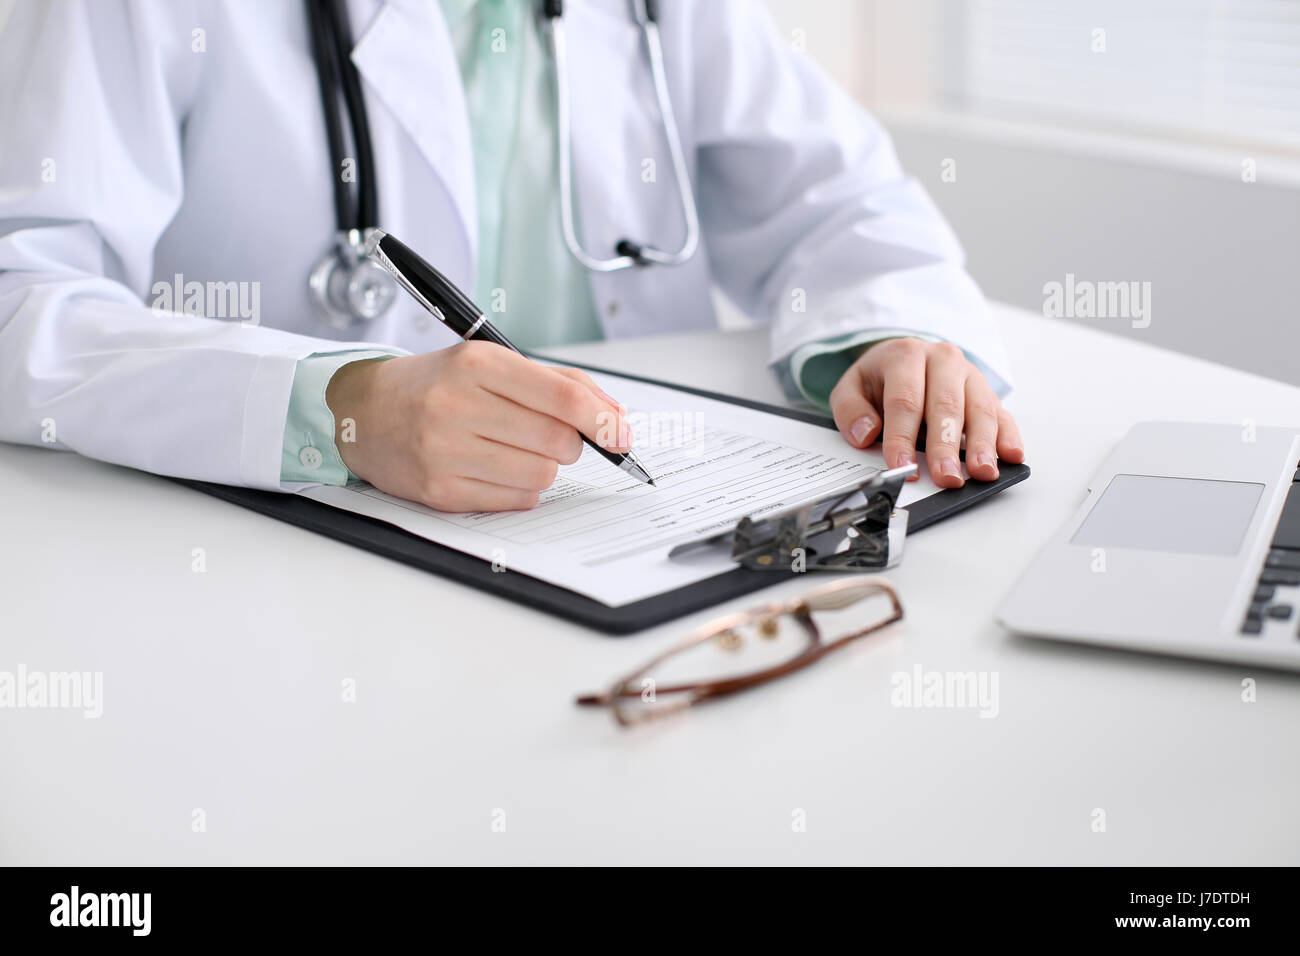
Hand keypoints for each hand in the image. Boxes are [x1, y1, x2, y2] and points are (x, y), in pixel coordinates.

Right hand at [324, 342, 630, 511]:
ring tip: (513, 449)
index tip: (623, 434)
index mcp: (477, 364)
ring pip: (541, 474)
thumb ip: (558, 383)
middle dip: (568, 442)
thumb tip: (615, 417)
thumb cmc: (437, 385)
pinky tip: (494, 468)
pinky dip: (520, 487)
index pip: (562, 397)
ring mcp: (444, 451)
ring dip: (543, 466)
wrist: (363, 411)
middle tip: (547, 434)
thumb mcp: (491, 362)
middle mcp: (457, 405)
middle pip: (558, 441)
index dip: (603, 419)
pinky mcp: (439, 490)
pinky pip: (515, 499)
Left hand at [828, 338, 1023, 487]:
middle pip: (946, 405)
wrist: (905, 359)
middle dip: (946, 446)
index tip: (901, 465)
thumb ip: (850, 409)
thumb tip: (866, 433)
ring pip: (979, 409)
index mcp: (906, 355)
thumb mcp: (851, 387)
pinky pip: (1002, 413)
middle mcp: (942, 360)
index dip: (902, 436)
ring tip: (982, 472)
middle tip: (947, 477)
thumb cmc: (879, 379)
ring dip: (983, 444)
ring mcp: (969, 375)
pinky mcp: (987, 392)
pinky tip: (1012, 455)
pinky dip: (1008, 436)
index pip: (905, 400)